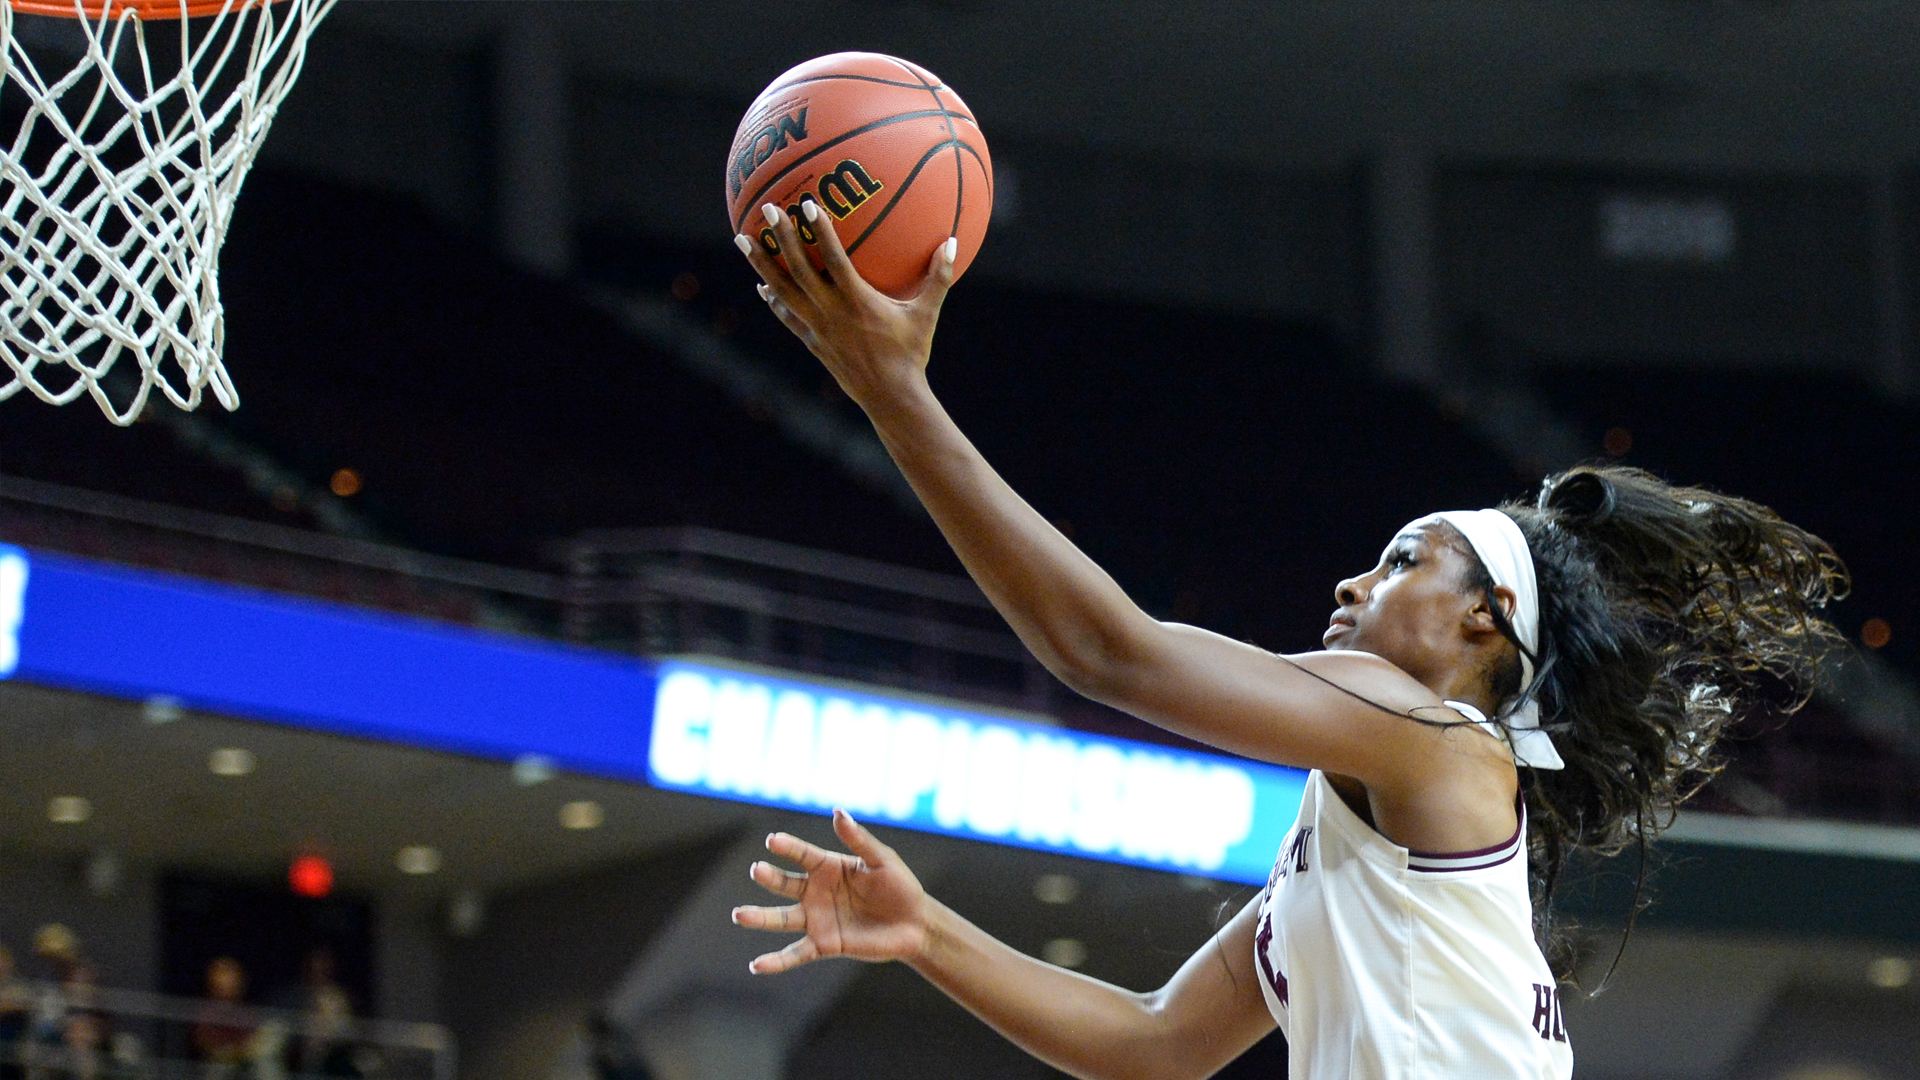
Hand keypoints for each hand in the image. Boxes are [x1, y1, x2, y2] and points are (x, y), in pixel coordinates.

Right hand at [731, 809, 930, 974]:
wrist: (915, 924)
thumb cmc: (900, 886)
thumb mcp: (882, 859)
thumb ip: (858, 839)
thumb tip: (837, 811)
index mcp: (828, 867)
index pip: (802, 855)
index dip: (788, 847)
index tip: (773, 841)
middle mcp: (816, 892)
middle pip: (785, 884)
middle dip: (769, 877)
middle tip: (757, 870)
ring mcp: (817, 920)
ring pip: (782, 919)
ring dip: (759, 918)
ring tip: (739, 915)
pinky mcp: (824, 945)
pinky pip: (796, 953)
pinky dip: (776, 961)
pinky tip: (757, 965)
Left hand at [736, 201, 955, 409]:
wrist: (890, 397)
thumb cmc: (911, 354)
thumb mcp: (927, 314)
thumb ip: (939, 277)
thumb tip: (954, 243)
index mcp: (857, 301)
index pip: (834, 259)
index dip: (820, 232)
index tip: (807, 204)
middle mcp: (831, 312)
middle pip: (799, 269)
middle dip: (781, 238)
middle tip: (768, 208)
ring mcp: (817, 327)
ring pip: (782, 290)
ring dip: (761, 264)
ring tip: (742, 239)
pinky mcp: (812, 342)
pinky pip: (787, 315)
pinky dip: (773, 299)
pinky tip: (762, 287)